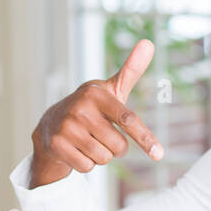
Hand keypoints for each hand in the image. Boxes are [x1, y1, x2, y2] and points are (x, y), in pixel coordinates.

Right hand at [29, 39, 161, 187]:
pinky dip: (86, 164)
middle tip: (102, 135)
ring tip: (88, 141)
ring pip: (103, 159)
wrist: (51, 123)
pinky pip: (87, 167)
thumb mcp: (111, 90)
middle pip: (119, 146)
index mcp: (96, 94)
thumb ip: (131, 70)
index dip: (145, 138)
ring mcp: (66, 127)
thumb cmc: (92, 107)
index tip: (159, 154)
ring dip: (101, 156)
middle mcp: (80, 109)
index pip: (127, 119)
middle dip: (116, 148)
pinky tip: (76, 150)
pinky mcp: (56, 146)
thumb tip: (149, 43)